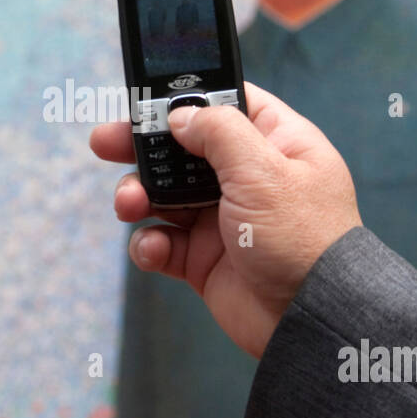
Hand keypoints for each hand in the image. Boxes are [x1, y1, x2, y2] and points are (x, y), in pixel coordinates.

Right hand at [90, 82, 361, 358]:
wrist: (310, 320)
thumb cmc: (304, 239)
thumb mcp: (265, 170)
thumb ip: (219, 132)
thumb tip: (180, 115)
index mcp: (275, 144)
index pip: (228, 103)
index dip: (187, 97)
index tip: (146, 98)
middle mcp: (248, 178)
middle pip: (183, 149)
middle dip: (142, 147)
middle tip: (105, 143)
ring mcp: (223, 219)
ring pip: (164, 195)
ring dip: (138, 195)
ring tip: (129, 203)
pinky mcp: (205, 260)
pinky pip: (163, 243)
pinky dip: (150, 244)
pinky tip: (155, 248)